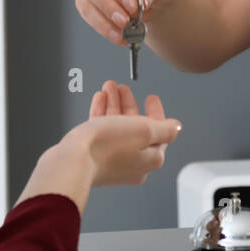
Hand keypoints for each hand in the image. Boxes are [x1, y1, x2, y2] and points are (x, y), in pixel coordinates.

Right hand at [59, 80, 181, 186]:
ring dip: (114, 104)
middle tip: (125, 88)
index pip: (159, 132)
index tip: (151, 98)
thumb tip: (176, 127)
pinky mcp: (94, 157)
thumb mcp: (144, 130)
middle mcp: (133, 163)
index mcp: (150, 158)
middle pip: (136, 128)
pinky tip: (100, 99)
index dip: (155, 111)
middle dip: (129, 104)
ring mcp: (112, 161)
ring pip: (116, 127)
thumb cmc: (107, 147)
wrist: (73, 161)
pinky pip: (101, 132)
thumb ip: (164, 128)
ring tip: (109, 87)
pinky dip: (101, 113)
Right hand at [75, 0, 177, 47]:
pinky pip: (87, 15)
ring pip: (87, 1)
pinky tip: (119, 36)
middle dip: (109, 5)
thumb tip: (139, 2)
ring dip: (105, 20)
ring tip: (124, 33)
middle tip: (126, 21)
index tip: (132, 4)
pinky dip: (103, 27)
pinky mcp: (83, 0)